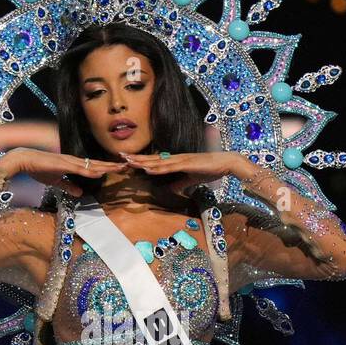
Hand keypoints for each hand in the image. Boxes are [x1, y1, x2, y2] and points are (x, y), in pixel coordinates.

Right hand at [5, 148, 125, 196]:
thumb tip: (80, 193)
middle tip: (129, 165)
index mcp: (74, 165)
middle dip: (113, 165)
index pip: (94, 167)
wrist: (25, 161)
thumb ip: (68, 186)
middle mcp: (75, 161)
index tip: (120, 169)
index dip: (107, 168)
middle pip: (98, 164)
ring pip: (92, 165)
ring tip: (120, 167)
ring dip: (106, 167)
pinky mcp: (63, 164)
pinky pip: (79, 169)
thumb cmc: (38, 169)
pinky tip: (99, 172)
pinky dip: (90, 171)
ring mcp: (70, 161)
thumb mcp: (56, 181)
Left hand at [117, 151, 245, 193]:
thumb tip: (170, 189)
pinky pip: (169, 167)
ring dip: (142, 161)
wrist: (225, 163)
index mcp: (176, 161)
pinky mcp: (186, 164)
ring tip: (128, 161)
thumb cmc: (210, 169)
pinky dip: (157, 168)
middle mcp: (176, 158)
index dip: (142, 160)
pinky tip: (147, 168)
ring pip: (157, 161)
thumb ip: (180, 183)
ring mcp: (180, 160)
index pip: (155, 161)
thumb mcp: (191, 179)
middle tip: (120, 156)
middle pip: (152, 158)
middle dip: (136, 158)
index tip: (128, 160)